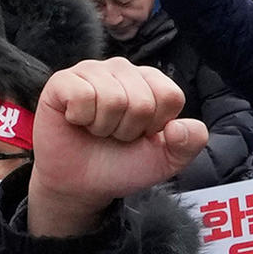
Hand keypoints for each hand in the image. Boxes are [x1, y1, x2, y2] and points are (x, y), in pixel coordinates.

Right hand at [29, 56, 202, 232]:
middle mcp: (122, 69)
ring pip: (113, 99)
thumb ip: (190, 144)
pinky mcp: (62, 80)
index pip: (170, 96)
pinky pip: (81, 95)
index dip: (156, 127)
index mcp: (151, 81)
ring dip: (104, 127)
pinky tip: (76, 120)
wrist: (80, 184)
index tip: (141, 135)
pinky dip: (80, 118)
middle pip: (142, 101)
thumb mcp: (166, 161)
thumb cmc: (122, 164)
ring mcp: (92, 71)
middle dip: (128, 131)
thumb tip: (178, 127)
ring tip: (96, 129)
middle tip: (114, 135)